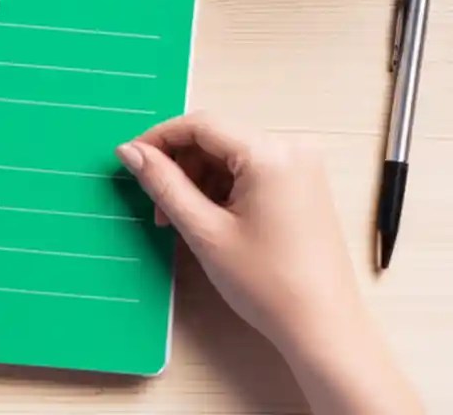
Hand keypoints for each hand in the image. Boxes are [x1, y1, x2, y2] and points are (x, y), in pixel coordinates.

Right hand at [116, 113, 422, 414]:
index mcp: (270, 154)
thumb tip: (129, 151)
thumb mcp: (205, 231)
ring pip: (231, 156)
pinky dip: (223, 189)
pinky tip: (209, 220)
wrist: (322, 327)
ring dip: (199, 180)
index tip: (130, 160)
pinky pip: (251, 171)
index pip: (201, 124)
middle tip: (157, 207)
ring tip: (181, 221)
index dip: (159, 138)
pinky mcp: (303, 185)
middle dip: (179, 166)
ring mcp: (301, 167)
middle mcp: (291, 149)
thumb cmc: (267, 284)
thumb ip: (164, 184)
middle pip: (216, 138)